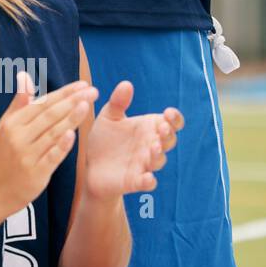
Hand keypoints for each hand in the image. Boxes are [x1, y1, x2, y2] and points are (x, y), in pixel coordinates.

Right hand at [0, 73, 96, 214]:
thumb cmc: (3, 156)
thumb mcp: (6, 127)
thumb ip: (19, 103)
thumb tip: (24, 76)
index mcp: (13, 123)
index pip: (42, 103)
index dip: (63, 93)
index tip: (82, 85)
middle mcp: (19, 136)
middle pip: (49, 115)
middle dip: (72, 101)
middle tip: (91, 91)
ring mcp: (27, 155)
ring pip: (52, 133)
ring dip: (70, 118)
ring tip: (86, 105)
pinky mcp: (35, 173)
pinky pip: (51, 156)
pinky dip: (62, 145)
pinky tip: (73, 134)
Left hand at [84, 80, 182, 201]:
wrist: (91, 165)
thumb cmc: (105, 139)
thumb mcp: (108, 117)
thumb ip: (118, 102)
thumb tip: (127, 84)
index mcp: (149, 128)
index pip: (171, 123)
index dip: (175, 118)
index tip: (168, 112)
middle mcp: (151, 146)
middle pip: (169, 140)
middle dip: (168, 135)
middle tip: (161, 128)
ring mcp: (144, 164)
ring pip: (159, 160)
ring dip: (158, 154)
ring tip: (153, 147)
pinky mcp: (134, 181)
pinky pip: (146, 182)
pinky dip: (148, 181)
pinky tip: (148, 178)